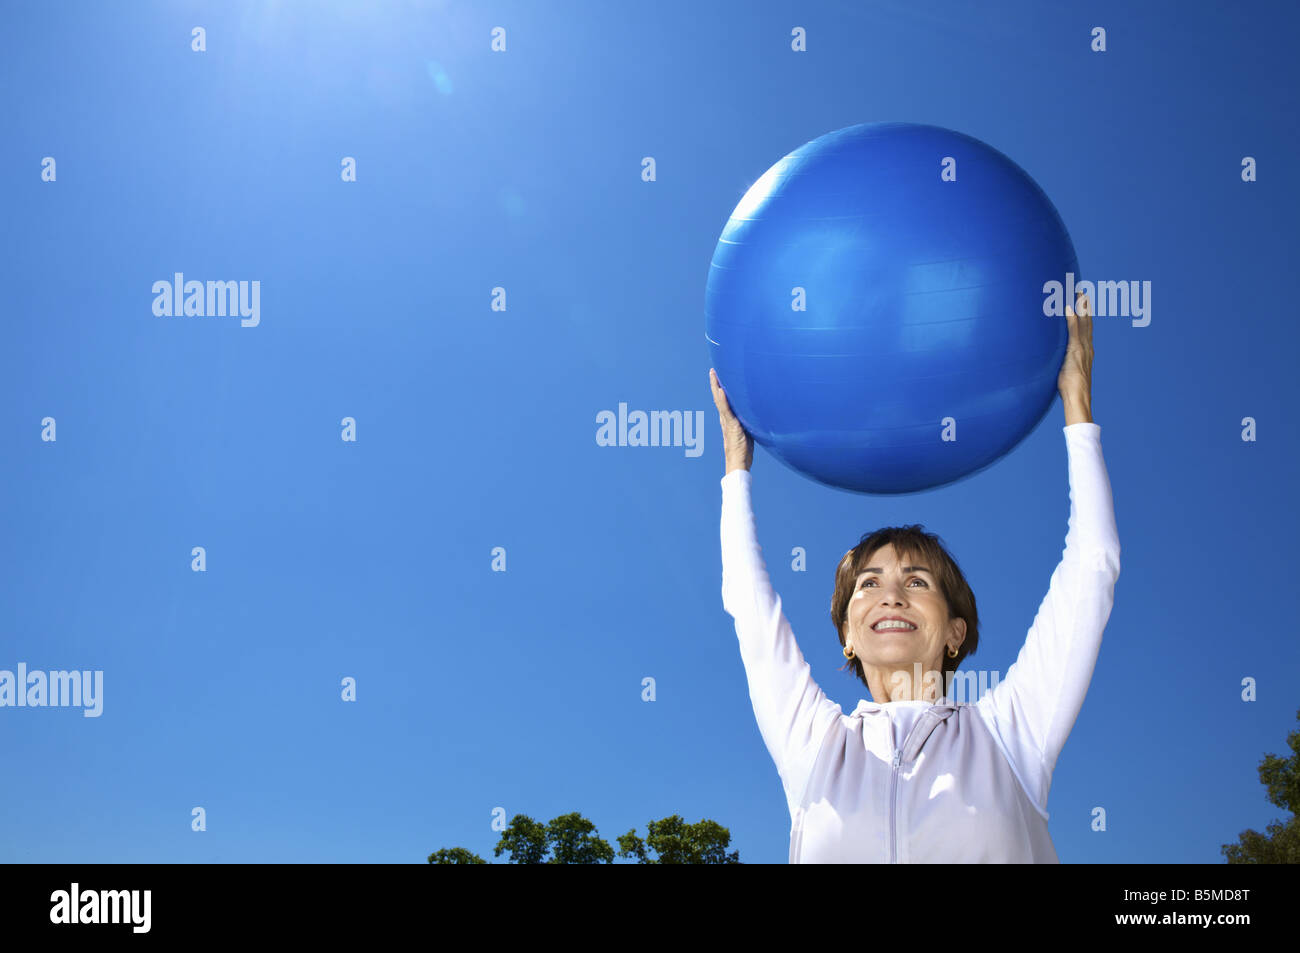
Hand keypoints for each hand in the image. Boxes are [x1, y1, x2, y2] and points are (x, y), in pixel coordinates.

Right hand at [710, 368, 753, 471]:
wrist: (737, 464)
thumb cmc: (744, 451)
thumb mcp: (748, 433)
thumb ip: (749, 423)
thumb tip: (756, 416)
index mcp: (729, 420)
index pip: (723, 401)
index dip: (720, 388)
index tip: (718, 377)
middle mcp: (726, 419)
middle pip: (719, 397)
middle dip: (716, 383)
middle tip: (712, 370)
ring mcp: (728, 422)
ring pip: (720, 401)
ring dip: (717, 387)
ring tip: (714, 374)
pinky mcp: (732, 427)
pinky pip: (726, 411)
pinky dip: (723, 400)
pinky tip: (721, 390)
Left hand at [1058, 291, 1093, 424]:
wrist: (1077, 398)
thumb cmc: (1069, 388)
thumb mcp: (1064, 370)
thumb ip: (1061, 361)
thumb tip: (1049, 358)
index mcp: (1085, 350)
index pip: (1085, 328)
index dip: (1084, 315)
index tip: (1081, 302)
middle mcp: (1086, 347)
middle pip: (1087, 321)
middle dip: (1085, 306)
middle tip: (1081, 290)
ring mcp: (1082, 348)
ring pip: (1083, 323)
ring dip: (1081, 307)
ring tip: (1078, 293)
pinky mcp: (1076, 351)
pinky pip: (1074, 332)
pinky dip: (1072, 320)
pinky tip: (1068, 308)